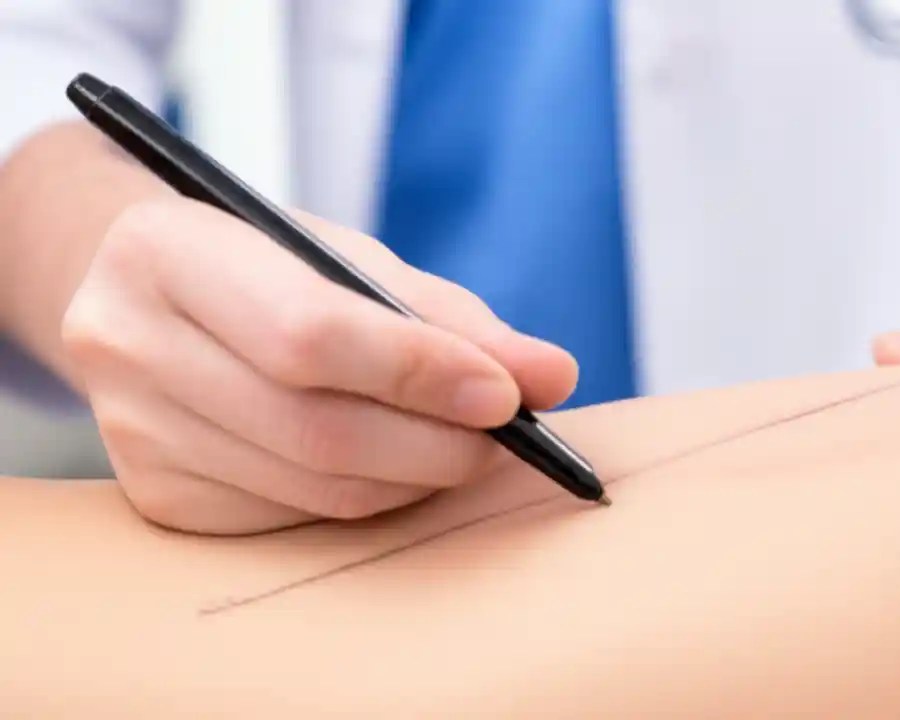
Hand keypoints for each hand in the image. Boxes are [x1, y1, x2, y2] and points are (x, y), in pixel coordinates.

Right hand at [63, 197, 576, 534]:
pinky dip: (365, 499)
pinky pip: (292, 517)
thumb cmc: (266, 266)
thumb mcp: (348, 261)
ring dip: (412, 477)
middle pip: (313, 426)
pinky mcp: (156, 495)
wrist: (146, 294)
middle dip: (434, 442)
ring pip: (311, 485)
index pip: (310, 332)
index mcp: (167, 252)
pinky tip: (392, 468)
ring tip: (461, 448)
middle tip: (505, 437)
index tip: (509, 395)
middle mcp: (126, 342)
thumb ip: (448, 317)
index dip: (419, 371)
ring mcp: (131, 430)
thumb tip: (552, 376)